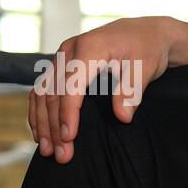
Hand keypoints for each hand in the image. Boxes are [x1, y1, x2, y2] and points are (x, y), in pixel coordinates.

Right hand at [30, 17, 171, 162]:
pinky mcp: (62, 64)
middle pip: (51, 92)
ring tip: (47, 150)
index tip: (69, 139)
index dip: (67, 114)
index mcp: (90, 48)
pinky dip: (40, 111)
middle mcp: (70, 50)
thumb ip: (131, 91)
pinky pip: (43, 89)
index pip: (70, 86)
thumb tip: (123, 117)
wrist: (146, 32)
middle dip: (53, 125)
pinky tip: (42, 132)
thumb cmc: (148, 49)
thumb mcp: (145, 67)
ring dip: (42, 122)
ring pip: (41, 92)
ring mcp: (63, 56)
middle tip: (61, 155)